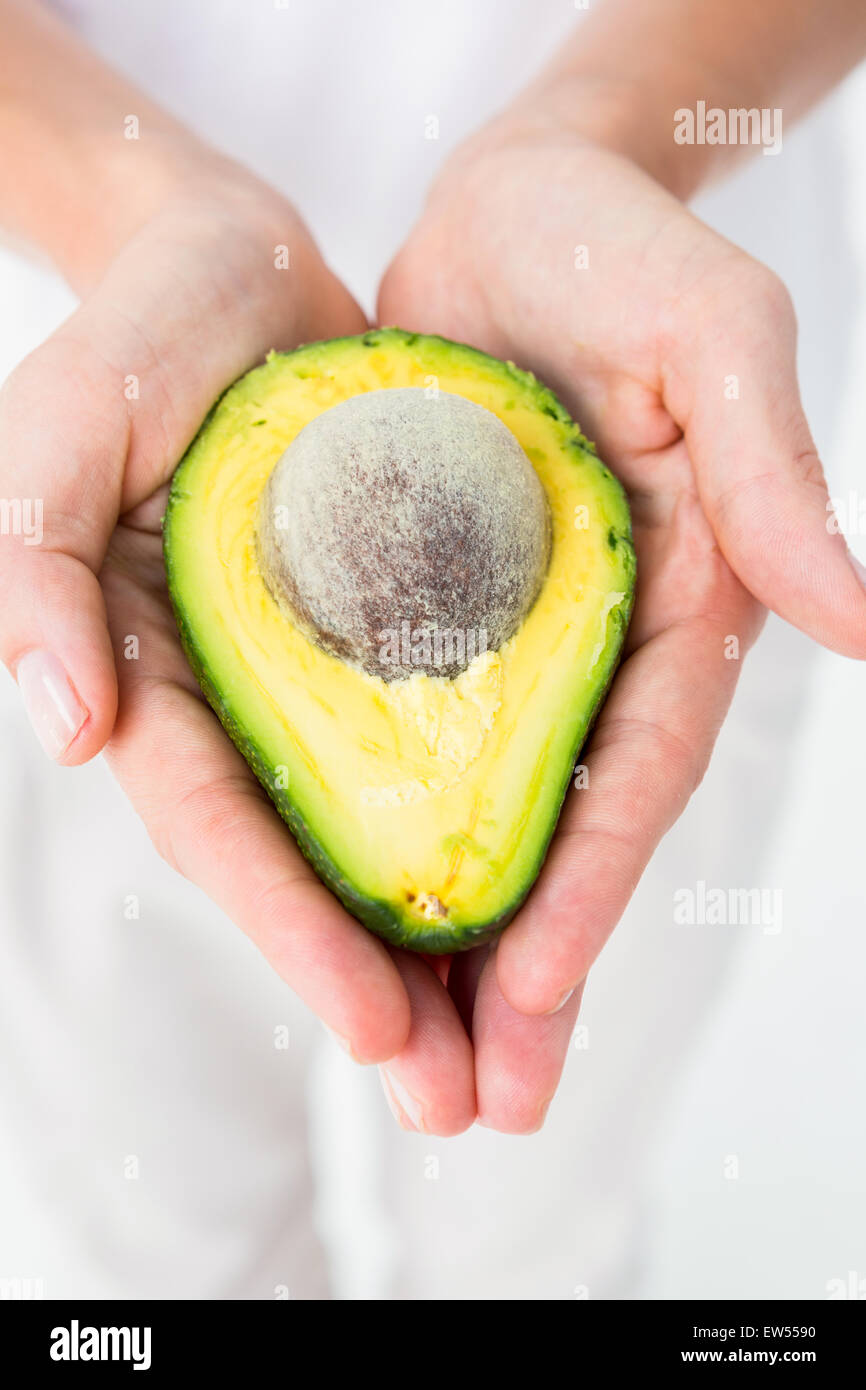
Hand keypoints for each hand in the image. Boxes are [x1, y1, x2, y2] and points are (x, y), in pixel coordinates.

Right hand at [0, 175, 483, 1118]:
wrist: (232, 260)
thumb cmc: (135, 334)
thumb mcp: (61, 427)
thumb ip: (36, 568)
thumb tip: (65, 733)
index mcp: (147, 668)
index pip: (218, 825)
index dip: (291, 929)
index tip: (376, 1024)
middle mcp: (235, 689)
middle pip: (306, 857)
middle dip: (374, 979)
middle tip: (456, 1097)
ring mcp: (315, 665)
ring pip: (378, 823)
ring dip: (437, 937)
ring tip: (507, 1042)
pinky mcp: (392, 625)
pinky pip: (442, 734)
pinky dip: (479, 818)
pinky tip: (535, 892)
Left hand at [377, 123, 865, 1129]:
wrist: (509, 208)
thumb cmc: (622, 253)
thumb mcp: (713, 339)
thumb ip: (772, 475)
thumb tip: (863, 621)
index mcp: (681, 603)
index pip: (639, 770)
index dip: (590, 885)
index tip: (532, 992)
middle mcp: (599, 646)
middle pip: (564, 830)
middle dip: (526, 969)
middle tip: (479, 1106)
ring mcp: (514, 641)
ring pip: (483, 816)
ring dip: (452, 945)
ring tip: (415, 1070)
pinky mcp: (431, 616)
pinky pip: (405, 743)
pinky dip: (385, 837)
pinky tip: (353, 923)